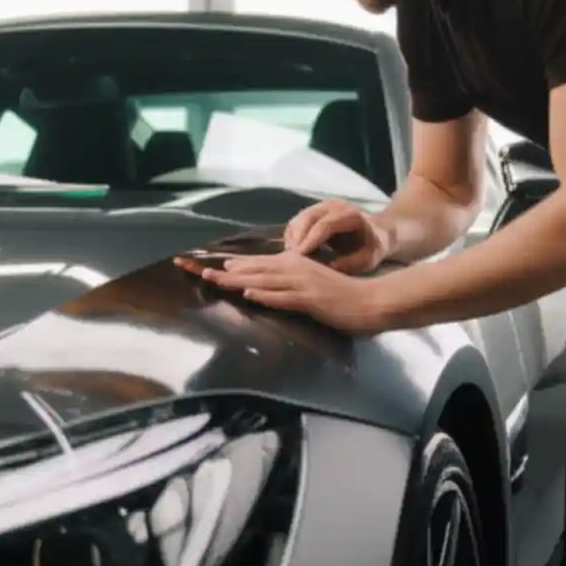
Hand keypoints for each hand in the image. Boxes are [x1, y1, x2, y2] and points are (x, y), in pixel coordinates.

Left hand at [176, 251, 390, 333]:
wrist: (370, 301)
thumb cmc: (341, 296)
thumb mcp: (310, 286)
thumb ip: (285, 284)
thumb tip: (257, 288)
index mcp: (293, 264)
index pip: (255, 263)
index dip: (229, 265)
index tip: (203, 266)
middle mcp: (295, 268)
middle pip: (252, 268)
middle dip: (222, 269)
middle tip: (195, 268)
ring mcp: (303, 283)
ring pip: (263, 280)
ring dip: (237, 279)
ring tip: (212, 277)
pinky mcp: (311, 299)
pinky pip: (284, 297)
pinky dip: (266, 295)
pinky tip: (250, 293)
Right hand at [284, 199, 390, 274]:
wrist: (378, 230)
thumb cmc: (374, 246)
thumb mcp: (369, 259)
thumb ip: (351, 263)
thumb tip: (329, 268)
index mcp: (350, 215)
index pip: (324, 225)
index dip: (310, 241)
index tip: (299, 258)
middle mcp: (334, 205)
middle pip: (307, 218)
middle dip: (297, 240)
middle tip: (290, 260)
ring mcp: (323, 206)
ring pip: (299, 218)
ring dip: (292, 238)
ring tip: (290, 258)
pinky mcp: (315, 210)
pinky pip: (297, 221)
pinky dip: (292, 235)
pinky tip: (294, 252)